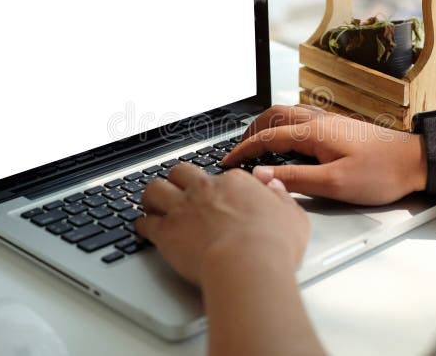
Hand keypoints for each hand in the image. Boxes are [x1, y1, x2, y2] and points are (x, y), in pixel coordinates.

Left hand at [135, 162, 309, 285]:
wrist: (247, 263)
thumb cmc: (272, 244)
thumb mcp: (292, 215)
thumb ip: (281, 196)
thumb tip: (273, 184)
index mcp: (236, 183)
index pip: (222, 176)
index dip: (219, 187)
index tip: (219, 197)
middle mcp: (206, 189)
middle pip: (182, 173)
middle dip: (179, 181)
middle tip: (180, 191)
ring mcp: (183, 208)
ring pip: (155, 189)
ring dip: (153, 196)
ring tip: (154, 204)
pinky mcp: (165, 232)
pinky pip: (144, 222)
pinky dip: (142, 225)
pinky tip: (144, 229)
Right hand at [222, 105, 425, 205]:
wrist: (417, 161)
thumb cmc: (381, 173)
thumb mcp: (333, 183)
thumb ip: (294, 178)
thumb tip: (260, 176)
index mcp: (313, 132)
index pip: (266, 137)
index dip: (243, 151)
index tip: (228, 163)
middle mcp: (319, 120)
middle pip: (273, 116)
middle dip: (251, 132)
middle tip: (238, 151)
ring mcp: (330, 121)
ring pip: (288, 115)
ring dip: (267, 126)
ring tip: (257, 144)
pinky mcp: (340, 127)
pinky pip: (301, 119)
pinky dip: (284, 127)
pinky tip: (288, 140)